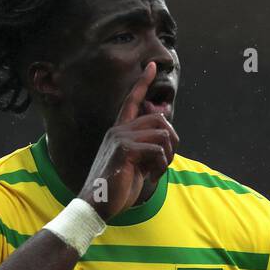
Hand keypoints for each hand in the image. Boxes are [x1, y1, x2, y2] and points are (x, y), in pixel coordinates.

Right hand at [78, 61, 179, 219]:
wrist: (97, 204)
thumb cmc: (117, 188)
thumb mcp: (135, 164)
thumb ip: (146, 147)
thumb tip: (164, 131)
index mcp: (119, 131)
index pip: (132, 100)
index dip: (142, 82)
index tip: (150, 65)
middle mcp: (118, 130)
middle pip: (160, 121)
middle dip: (172, 142)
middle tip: (165, 163)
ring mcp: (120, 138)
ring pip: (162, 136)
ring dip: (167, 158)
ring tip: (155, 172)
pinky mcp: (124, 150)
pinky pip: (157, 151)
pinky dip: (160, 167)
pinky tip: (150, 178)